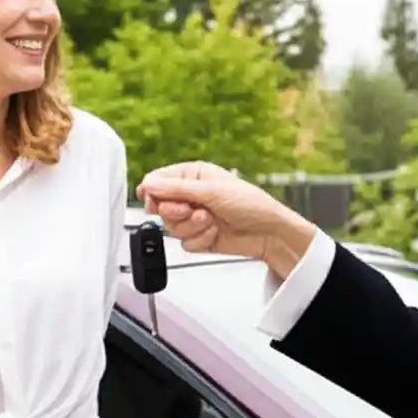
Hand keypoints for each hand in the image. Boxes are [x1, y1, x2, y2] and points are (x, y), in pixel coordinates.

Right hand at [136, 161, 316, 278]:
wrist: (269, 234)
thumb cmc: (251, 204)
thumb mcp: (211, 191)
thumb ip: (176, 189)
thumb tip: (148, 183)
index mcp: (193, 175)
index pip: (158, 181)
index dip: (152, 193)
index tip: (153, 201)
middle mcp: (191, 195)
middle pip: (161, 207)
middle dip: (176, 212)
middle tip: (191, 210)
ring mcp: (195, 217)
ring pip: (171, 227)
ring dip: (191, 227)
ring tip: (209, 221)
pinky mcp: (199, 236)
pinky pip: (184, 243)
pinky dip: (199, 240)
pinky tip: (214, 233)